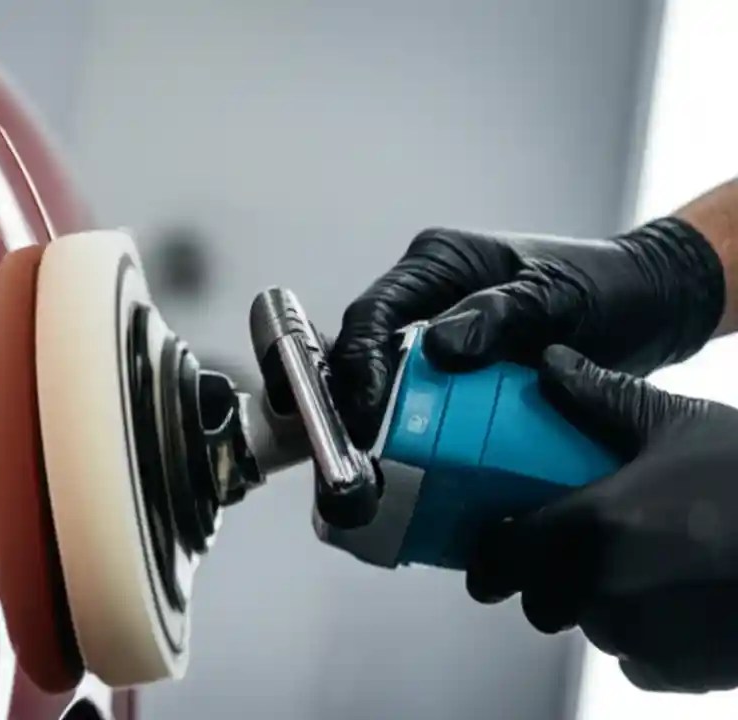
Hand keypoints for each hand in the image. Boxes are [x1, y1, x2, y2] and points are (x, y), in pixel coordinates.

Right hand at [328, 219, 723, 446]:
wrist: (651, 305)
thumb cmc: (609, 287)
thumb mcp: (558, 296)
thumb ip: (499, 313)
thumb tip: (441, 346)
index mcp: (438, 261)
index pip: (375, 310)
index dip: (360, 361)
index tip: (368, 410)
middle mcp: (427, 291)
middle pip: (368, 343)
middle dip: (356, 393)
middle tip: (358, 443)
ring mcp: (439, 327)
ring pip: (387, 371)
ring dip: (380, 411)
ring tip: (373, 456)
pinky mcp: (457, 363)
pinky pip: (420, 391)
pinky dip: (412, 421)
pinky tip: (408, 454)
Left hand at [468, 345, 737, 692]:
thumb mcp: (680, 424)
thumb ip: (601, 398)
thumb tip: (550, 362)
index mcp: (595, 526)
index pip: (502, 553)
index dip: (491, 551)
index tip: (497, 540)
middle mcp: (608, 590)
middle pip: (542, 598)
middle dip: (552, 575)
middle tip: (586, 545)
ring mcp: (645, 637)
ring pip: (590, 625)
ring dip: (602, 602)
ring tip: (651, 562)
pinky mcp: (680, 671)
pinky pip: (635, 657)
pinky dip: (646, 634)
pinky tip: (682, 595)